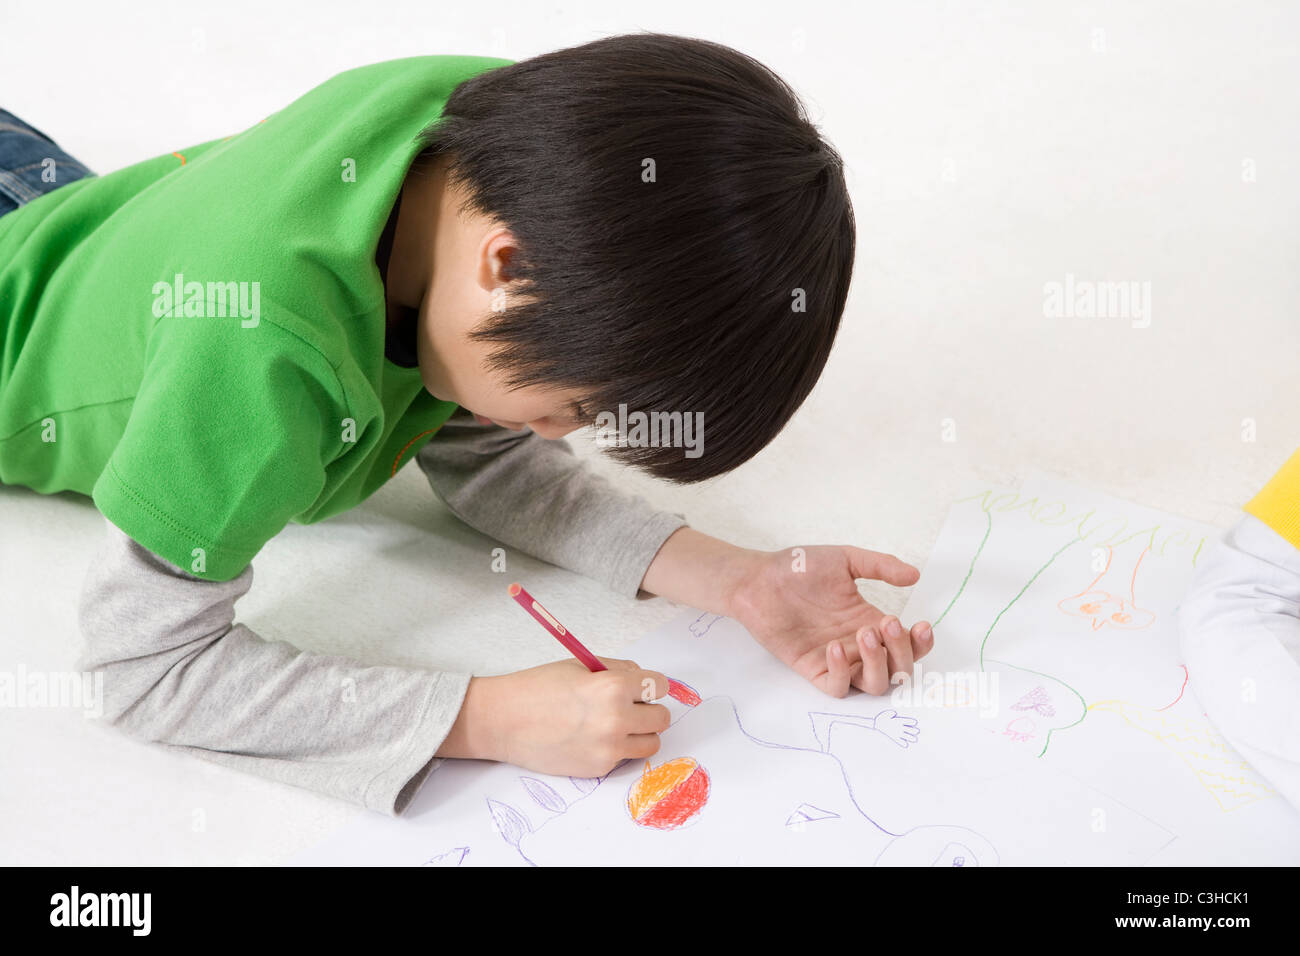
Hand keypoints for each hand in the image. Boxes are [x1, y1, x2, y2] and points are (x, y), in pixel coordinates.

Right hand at [439, 657, 671, 776]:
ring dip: (640, 733)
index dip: (651, 685)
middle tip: (629, 706)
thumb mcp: (581, 666)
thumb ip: (617, 670)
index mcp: (613, 687)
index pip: (659, 686)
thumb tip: (642, 679)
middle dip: (649, 710)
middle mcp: (617, 719)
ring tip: (615, 725)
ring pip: (651, 743)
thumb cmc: (538, 687)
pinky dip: (616, 749)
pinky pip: (624, 758)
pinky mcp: (599, 768)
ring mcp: (609, 748)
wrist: (504, 720)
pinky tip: (591, 738)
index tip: (643, 688)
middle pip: (662, 719)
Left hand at [727, 545, 934, 697]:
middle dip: (902, 651)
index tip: (921, 624)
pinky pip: (838, 687)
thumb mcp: (845, 560)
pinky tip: (834, 646)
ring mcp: (837, 659)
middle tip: (888, 623)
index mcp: (870, 621)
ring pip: (875, 685)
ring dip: (878, 664)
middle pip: (899, 670)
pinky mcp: (812, 668)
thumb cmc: (799, 568)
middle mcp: (858, 645)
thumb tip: (914, 575)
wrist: (759, 578)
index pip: (908, 644)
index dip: (921, 642)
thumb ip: (880, 566)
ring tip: (865, 633)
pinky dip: (842, 673)